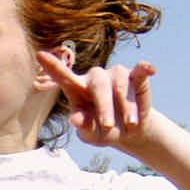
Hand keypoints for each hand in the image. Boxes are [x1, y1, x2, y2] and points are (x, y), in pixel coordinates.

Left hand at [35, 50, 157, 149]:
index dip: (52, 65)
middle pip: (97, 84)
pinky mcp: (135, 76)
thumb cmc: (104, 131)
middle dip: (104, 107)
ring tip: (130, 124)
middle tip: (109, 126)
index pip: (63, 76)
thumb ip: (83, 127)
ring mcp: (115, 75)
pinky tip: (149, 69)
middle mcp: (94, 78)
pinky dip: (144, 69)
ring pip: (119, 84)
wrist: (130, 131)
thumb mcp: (91, 135)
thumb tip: (74, 119)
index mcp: (77, 90)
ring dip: (126, 106)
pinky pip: (139, 70)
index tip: (39, 55)